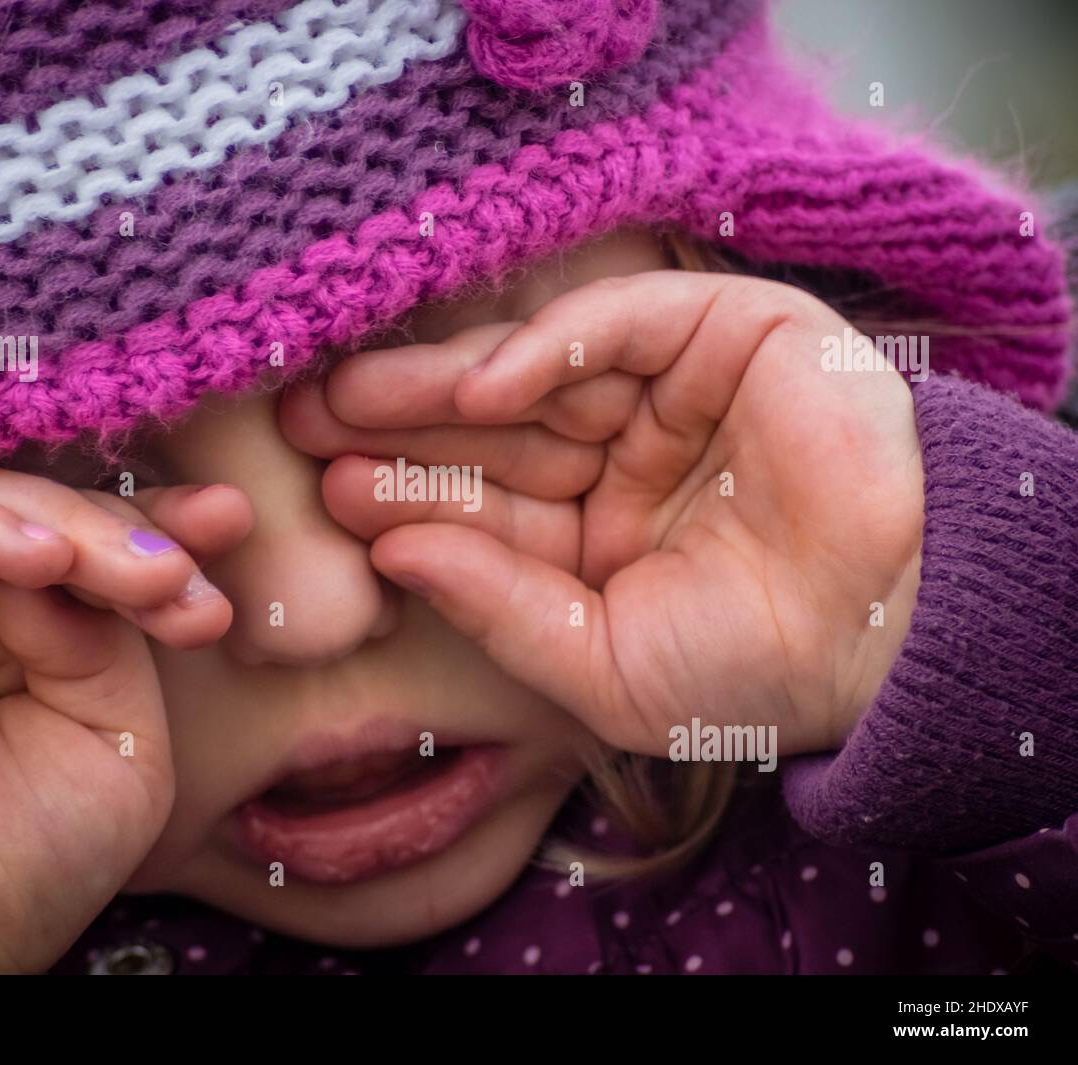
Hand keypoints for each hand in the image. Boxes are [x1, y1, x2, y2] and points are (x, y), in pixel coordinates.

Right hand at [0, 467, 250, 971]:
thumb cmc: (24, 861)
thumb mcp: (116, 738)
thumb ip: (109, 642)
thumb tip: (76, 562)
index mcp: (22, 640)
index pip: (90, 552)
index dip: (156, 532)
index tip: (227, 524)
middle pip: (42, 519)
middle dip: (127, 534)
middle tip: (186, 571)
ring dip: (73, 529)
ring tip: (145, 573)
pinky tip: (49, 560)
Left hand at [281, 272, 923, 757]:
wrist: (886, 643)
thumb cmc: (747, 674)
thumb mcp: (600, 663)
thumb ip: (500, 608)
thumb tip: (395, 551)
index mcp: (595, 534)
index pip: (486, 506)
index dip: (410, 495)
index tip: (335, 493)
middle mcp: (624, 456)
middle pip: (494, 432)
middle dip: (401, 427)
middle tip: (308, 422)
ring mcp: (672, 391)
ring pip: (538, 374)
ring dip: (444, 384)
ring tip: (350, 396)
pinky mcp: (728, 333)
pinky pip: (622, 324)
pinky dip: (549, 346)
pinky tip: (474, 384)